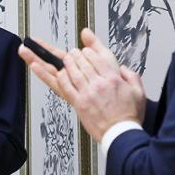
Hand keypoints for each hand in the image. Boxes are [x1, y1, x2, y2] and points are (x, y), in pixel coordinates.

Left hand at [21, 29, 145, 140]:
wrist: (121, 134)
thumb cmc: (129, 115)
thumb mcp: (138, 91)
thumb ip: (129, 74)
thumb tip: (120, 67)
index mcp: (113, 77)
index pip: (97, 56)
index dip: (89, 48)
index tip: (84, 40)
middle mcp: (98, 83)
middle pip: (81, 61)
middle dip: (74, 54)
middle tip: (71, 53)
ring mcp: (86, 92)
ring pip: (69, 70)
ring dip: (60, 60)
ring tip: (52, 53)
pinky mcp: (77, 102)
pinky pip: (60, 85)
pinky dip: (48, 75)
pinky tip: (36, 66)